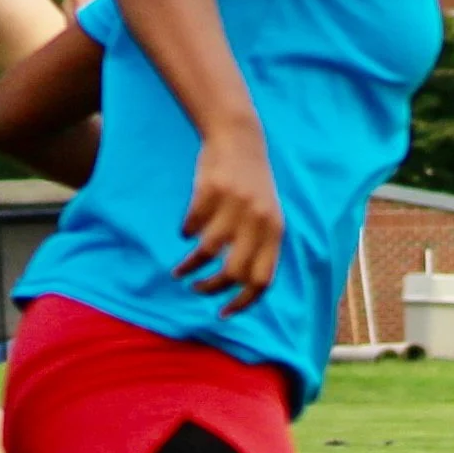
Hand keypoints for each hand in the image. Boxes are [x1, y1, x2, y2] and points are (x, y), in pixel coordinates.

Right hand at [176, 126, 281, 310]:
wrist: (239, 139)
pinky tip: (185, 231)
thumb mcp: (267, 215)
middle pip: (233, 272)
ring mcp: (234, 206)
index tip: (224, 313)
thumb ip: (260, 246)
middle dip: (211, 288)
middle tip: (197, 289)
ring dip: (190, 267)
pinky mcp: (210, 191)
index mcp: (274, 231)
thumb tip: (242, 286)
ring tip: (179, 271)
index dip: (243, 302)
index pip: (262, 280)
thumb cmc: (252, 184)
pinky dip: (186, 232)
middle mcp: (257, 221)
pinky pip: (192, 225)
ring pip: (207, 251)